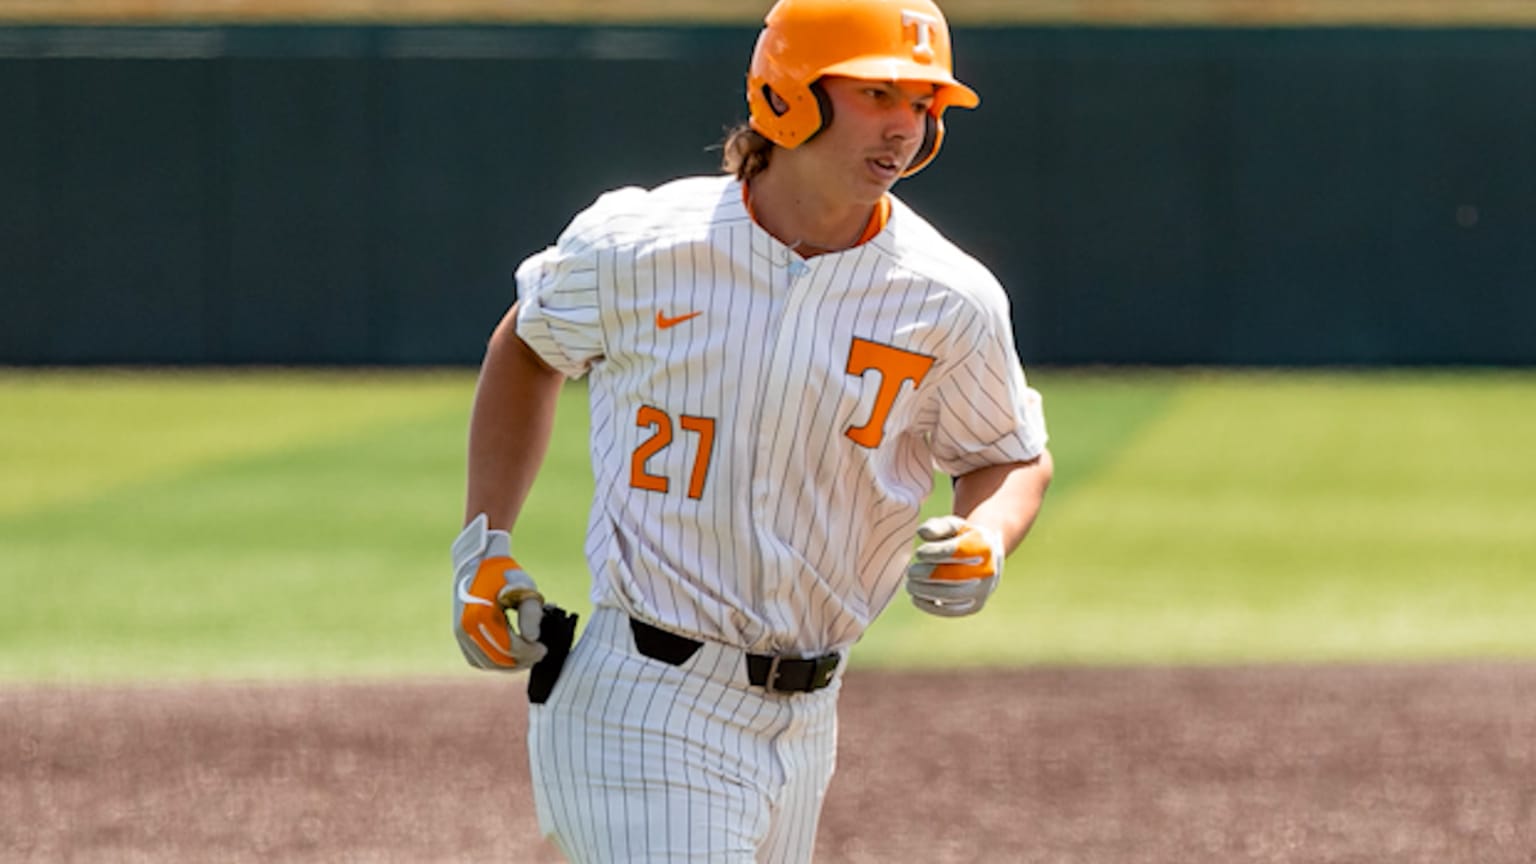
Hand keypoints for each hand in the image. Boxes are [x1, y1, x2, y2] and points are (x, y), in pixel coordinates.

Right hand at [451, 513, 547, 670]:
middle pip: (497, 659)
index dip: (529, 652)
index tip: (543, 649)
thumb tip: (533, 639)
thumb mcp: (523, 587)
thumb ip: (531, 613)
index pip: (509, 646)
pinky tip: (509, 655)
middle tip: (537, 654)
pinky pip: (476, 659)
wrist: (478, 563)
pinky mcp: (459, 635)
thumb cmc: (503, 573)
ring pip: (486, 663)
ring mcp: (460, 632)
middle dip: (521, 661)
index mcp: (481, 614)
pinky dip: (494, 661)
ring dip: (508, 664)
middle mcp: (466, 626)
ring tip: (525, 656)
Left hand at [904, 515, 1003, 617]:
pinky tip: (916, 598)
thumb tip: (922, 532)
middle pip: (952, 576)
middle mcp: (988, 570)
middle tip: (910, 572)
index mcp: (984, 546)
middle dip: (925, 575)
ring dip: (924, 591)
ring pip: (950, 595)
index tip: (919, 553)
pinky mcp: (975, 606)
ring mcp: (983, 591)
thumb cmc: (963, 538)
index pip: (954, 552)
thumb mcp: (953, 526)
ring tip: (910, 585)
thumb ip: (937, 525)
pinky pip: (951, 611)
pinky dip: (930, 606)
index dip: (932, 553)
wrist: (988, 558)